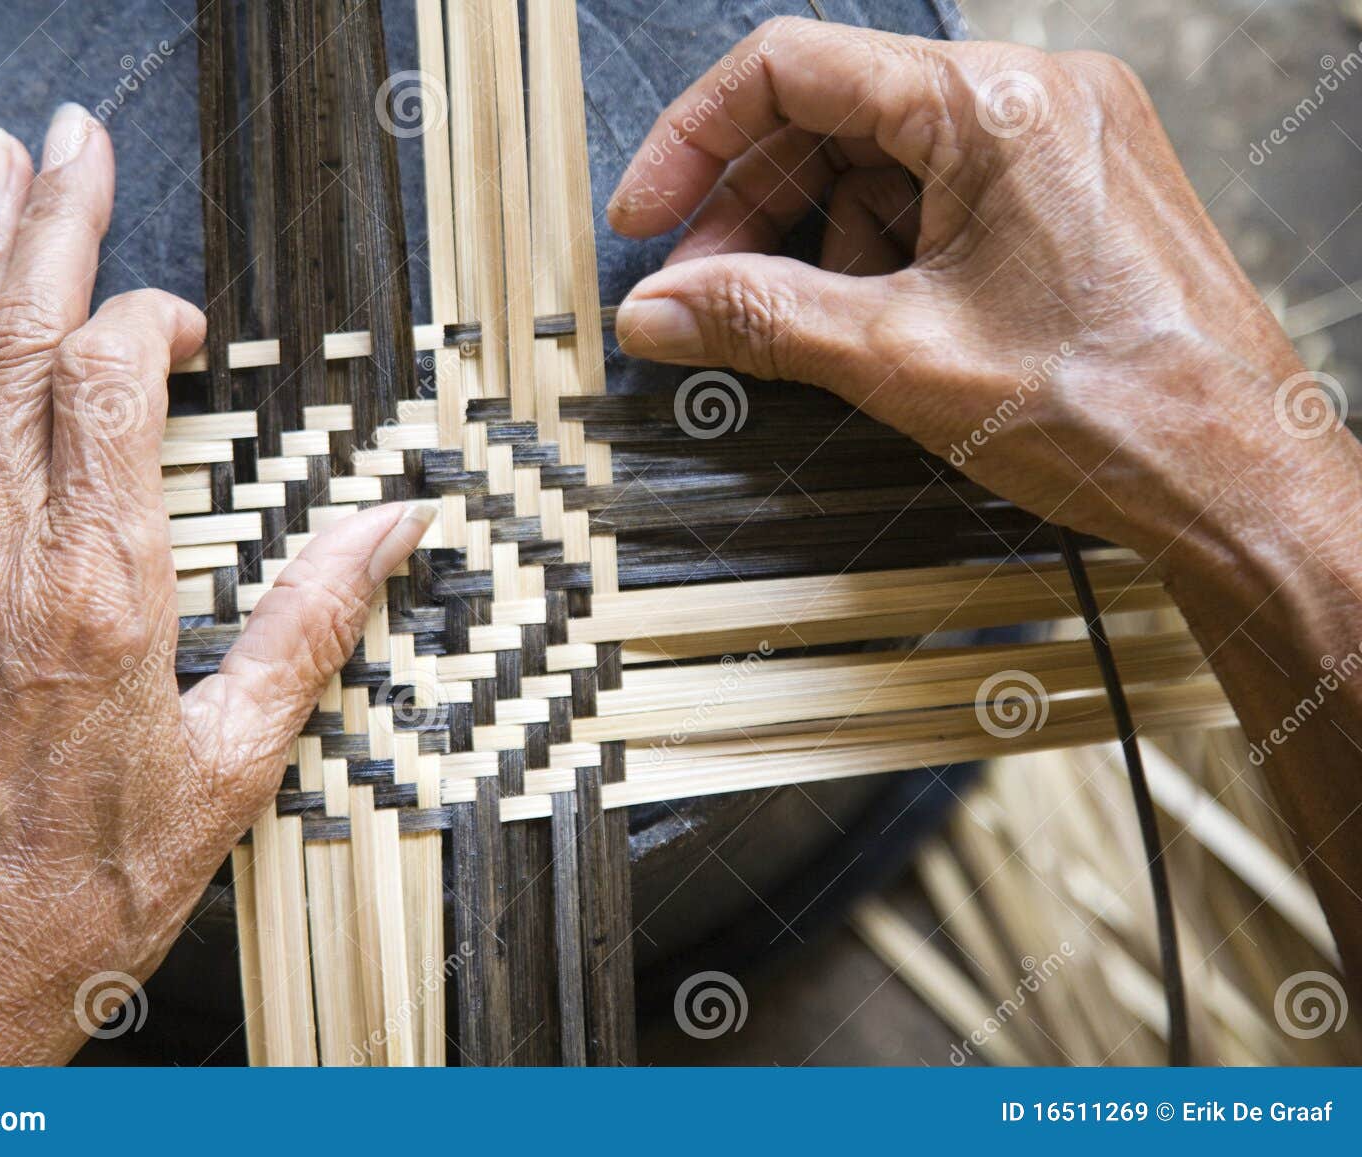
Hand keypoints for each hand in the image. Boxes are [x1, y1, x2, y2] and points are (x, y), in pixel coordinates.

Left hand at [0, 105, 431, 1063]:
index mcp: (102, 597)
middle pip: (22, 348)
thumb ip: (313, 622)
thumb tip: (390, 527)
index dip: (142, 323)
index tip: (178, 332)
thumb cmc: (87, 884)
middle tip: (68, 135)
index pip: (106, 387)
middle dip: (50, 226)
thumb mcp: (235, 764)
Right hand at [609, 18, 1361, 570]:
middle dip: (751, 210)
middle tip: (697, 296)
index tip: (647, 218)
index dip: (694, 142)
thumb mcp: (900, 360)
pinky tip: (859, 324)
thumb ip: (760, 320)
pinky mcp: (1070, 194)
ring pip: (885, 164)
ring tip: (782, 328)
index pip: (793, 69)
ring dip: (814, 242)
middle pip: (836, 118)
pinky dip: (880, 255)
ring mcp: (1060, 144)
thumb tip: (658, 311)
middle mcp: (1035, 98)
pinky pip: (940, 198)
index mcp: (993, 105)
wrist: (1239, 481)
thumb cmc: (1114, 412)